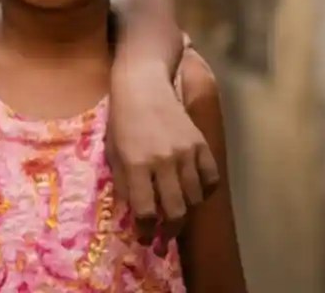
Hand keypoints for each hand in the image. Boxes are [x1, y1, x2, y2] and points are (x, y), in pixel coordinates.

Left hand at [108, 45, 219, 250]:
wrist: (143, 85)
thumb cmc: (122, 120)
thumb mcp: (113, 152)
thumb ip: (124, 184)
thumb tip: (134, 215)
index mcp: (136, 162)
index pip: (145, 210)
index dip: (145, 230)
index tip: (143, 238)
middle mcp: (164, 160)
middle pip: (175, 210)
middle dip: (169, 231)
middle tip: (163, 239)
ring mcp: (186, 152)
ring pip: (195, 198)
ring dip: (186, 213)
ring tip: (176, 216)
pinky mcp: (202, 144)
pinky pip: (211, 178)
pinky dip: (205, 191)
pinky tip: (194, 193)